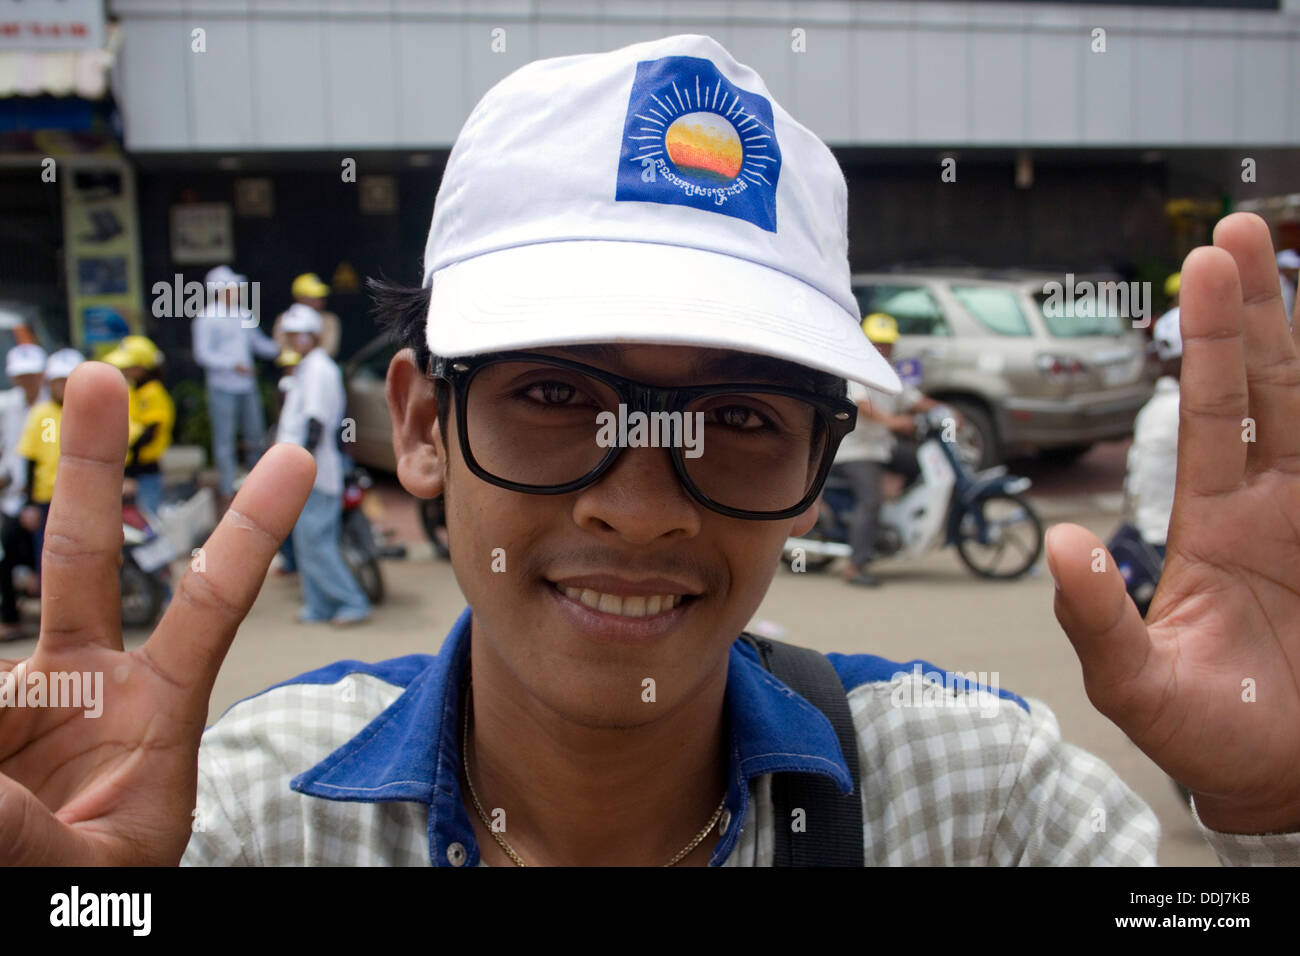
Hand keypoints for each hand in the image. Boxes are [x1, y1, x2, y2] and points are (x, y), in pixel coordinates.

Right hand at [0, 362, 313, 863]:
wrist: (38, 907)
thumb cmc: (95, 890)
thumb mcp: (92, 873)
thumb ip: (34, 834)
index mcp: (154, 711)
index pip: (210, 605)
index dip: (251, 530)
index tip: (298, 458)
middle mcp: (83, 682)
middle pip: (84, 559)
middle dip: (89, 466)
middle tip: (95, 377)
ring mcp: (20, 691)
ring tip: (18, 786)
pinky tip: (0, 770)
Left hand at [1047, 213, 1299, 834]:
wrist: (1277, 780)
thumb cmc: (1201, 732)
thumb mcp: (1133, 683)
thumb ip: (1095, 619)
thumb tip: (1061, 543)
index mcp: (1214, 521)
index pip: (1214, 410)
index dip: (1215, 338)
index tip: (1204, 265)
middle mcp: (1275, 505)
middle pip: (1273, 386)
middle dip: (1260, 311)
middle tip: (1237, 230)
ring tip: (1286, 262)